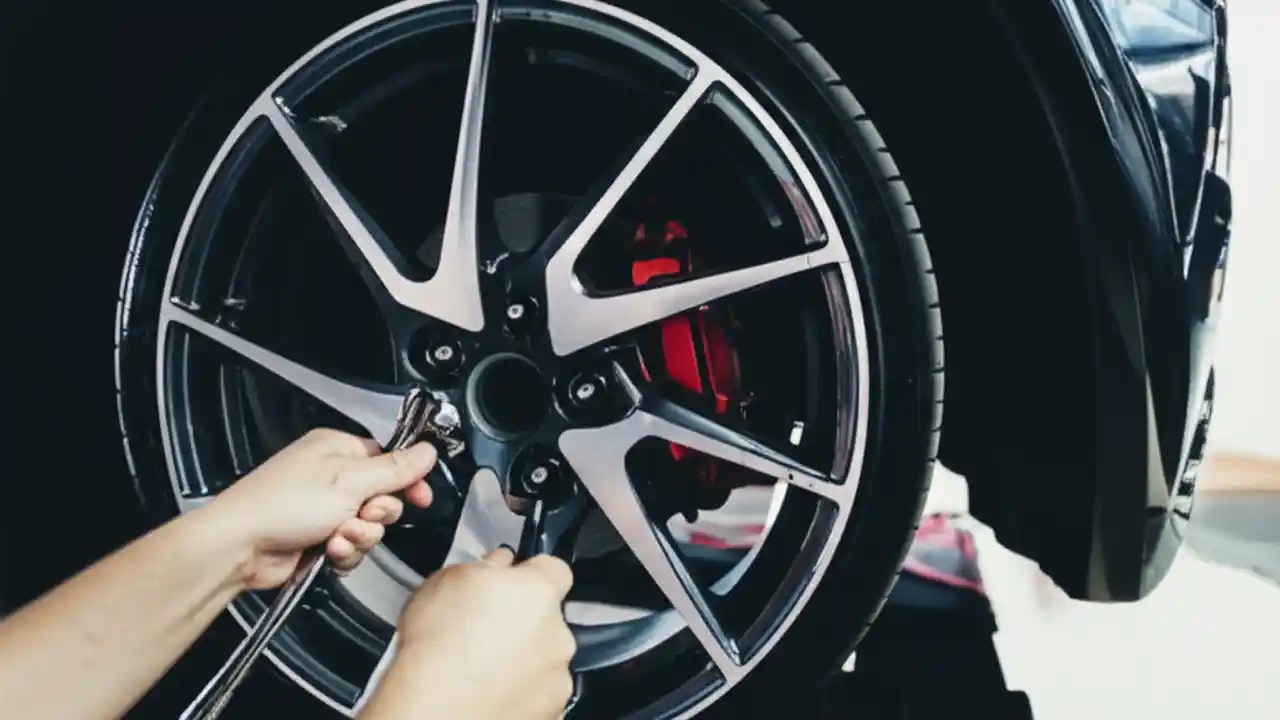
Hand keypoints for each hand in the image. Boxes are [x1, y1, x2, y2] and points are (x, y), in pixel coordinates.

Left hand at [203, 428, 435, 589]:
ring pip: (370, 528)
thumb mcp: (349, 480)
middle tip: (362, 514)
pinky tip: (329, 550)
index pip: (390, 461)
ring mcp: (324, 510)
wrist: (239, 546)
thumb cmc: (281, 504)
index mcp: (338, 450)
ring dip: (360, 537)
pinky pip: (352, 548)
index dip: (408, 481)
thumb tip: (428, 450)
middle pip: (384, 498)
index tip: (419, 497)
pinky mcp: (318, 539)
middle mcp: (332, 478)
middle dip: (378, 515)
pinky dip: (345, 553)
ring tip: (337, 536)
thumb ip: (395, 469)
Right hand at [362, 548, 575, 719]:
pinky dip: (521, 694)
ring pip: (545, 659)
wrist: (433, 710)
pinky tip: (489, 693)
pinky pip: (540, 695)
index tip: (512, 585)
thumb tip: (499, 563)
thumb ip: (485, 566)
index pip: (554, 569)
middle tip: (484, 632)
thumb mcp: (446, 581)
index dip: (532, 575)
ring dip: (523, 661)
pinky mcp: (551, 712)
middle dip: (524, 623)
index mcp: (538, 593)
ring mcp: (557, 678)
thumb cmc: (435, 646)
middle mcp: (558, 634)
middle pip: (549, 619)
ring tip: (481, 669)